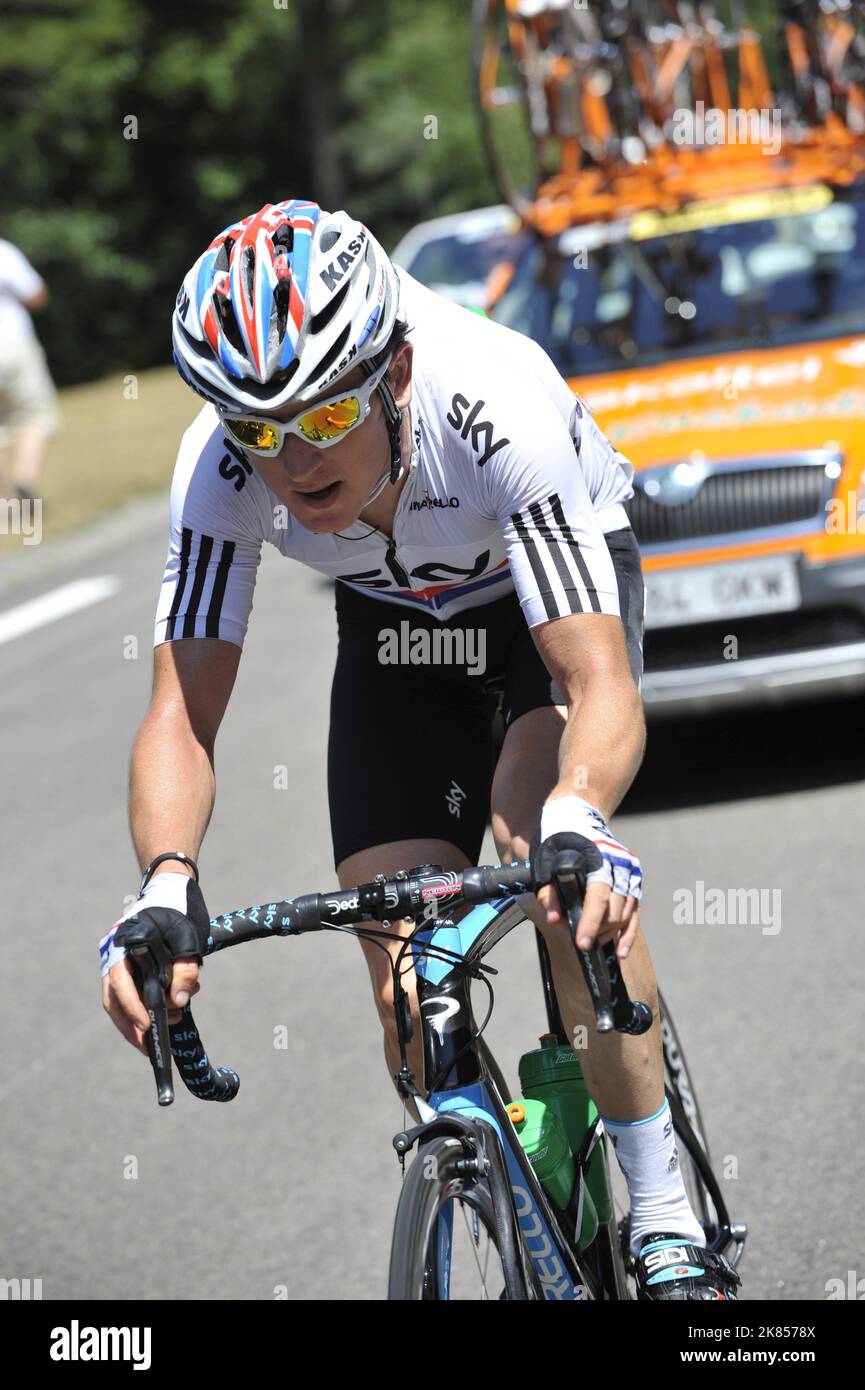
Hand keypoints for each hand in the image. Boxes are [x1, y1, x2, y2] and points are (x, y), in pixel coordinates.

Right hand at [100, 872, 204, 1051]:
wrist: (172, 891)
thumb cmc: (179, 911)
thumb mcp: (188, 936)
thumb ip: (186, 967)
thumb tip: (180, 1001)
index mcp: (122, 944)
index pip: (119, 982)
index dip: (132, 1007)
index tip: (148, 1025)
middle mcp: (114, 956)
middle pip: (114, 1000)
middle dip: (133, 1026)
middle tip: (154, 1046)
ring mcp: (118, 965)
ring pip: (119, 1002)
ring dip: (139, 1021)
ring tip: (168, 1029)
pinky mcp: (128, 971)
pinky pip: (130, 996)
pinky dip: (145, 1009)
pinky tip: (168, 1014)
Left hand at [535, 797, 642, 959]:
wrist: (579, 815)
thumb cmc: (558, 839)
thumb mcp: (546, 861)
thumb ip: (550, 892)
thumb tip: (556, 920)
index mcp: (598, 859)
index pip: (598, 898)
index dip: (589, 923)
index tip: (581, 944)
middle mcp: (619, 865)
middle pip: (614, 911)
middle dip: (597, 932)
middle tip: (580, 944)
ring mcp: (630, 871)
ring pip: (625, 914)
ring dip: (610, 933)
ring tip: (594, 943)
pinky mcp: (634, 878)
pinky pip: (635, 911)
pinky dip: (628, 932)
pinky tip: (620, 950)